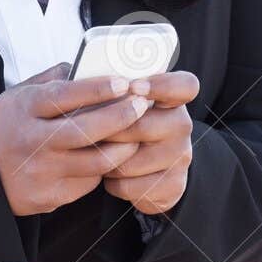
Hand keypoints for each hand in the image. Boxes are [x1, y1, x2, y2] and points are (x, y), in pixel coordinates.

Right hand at [0, 62, 151, 215]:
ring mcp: (40, 171)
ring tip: (138, 133)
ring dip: (124, 147)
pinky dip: (103, 168)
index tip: (124, 82)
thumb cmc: (12, 123)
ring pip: (96, 162)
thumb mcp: (23, 94)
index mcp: (24, 109)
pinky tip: (112, 156)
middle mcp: (31, 141)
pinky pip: (88, 183)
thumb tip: (95, 66)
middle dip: (121, 117)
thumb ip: (56, 80)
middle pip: (86, 131)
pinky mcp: (47, 197)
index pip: (64, 96)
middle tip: (143, 104)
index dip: (97, 89)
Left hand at [100, 70, 199, 214]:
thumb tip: (76, 75)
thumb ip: (114, 90)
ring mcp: (180, 157)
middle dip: (110, 131)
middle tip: (90, 130)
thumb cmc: (130, 128)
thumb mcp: (128, 105)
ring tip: (98, 154)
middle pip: (143, 126)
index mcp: (173, 99)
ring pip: (131, 161)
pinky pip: (130, 186)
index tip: (134, 87)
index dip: (162, 85)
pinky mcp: (173, 185)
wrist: (152, 171)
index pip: (185, 85)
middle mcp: (182, 125)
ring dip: (107, 160)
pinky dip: (113, 184)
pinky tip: (111, 176)